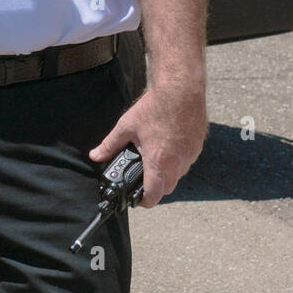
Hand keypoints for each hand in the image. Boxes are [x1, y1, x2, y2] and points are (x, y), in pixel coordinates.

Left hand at [90, 80, 207, 206]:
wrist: (181, 91)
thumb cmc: (154, 108)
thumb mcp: (125, 127)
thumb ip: (109, 145)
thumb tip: (95, 156)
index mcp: (158, 161)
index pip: (154, 194)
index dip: (144, 201)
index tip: (137, 200)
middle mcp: (178, 162)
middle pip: (167, 188)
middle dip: (154, 189)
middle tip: (142, 180)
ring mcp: (190, 156)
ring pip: (178, 176)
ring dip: (166, 175)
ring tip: (152, 161)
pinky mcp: (197, 148)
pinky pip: (186, 163)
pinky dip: (176, 162)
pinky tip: (165, 148)